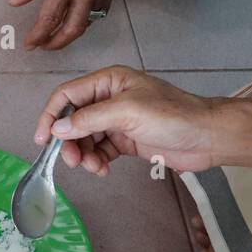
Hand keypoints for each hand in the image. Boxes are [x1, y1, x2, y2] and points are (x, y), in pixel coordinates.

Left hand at [9, 0, 123, 49]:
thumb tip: (15, 1)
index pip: (49, 17)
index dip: (38, 35)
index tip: (29, 44)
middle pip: (72, 29)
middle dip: (56, 43)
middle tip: (43, 46)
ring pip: (87, 23)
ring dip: (70, 34)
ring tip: (56, 36)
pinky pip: (99, 13)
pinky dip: (85, 22)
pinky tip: (74, 19)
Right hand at [35, 66, 218, 174]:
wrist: (208, 137)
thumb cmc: (172, 116)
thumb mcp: (127, 112)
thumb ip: (89, 119)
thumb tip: (57, 129)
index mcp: (108, 82)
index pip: (67, 95)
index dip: (51, 115)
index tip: (43, 139)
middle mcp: (108, 99)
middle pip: (73, 120)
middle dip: (69, 141)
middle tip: (72, 161)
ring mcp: (117, 121)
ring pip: (85, 138)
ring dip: (83, 154)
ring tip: (92, 167)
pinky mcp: (125, 140)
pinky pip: (99, 150)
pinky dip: (96, 161)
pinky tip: (102, 169)